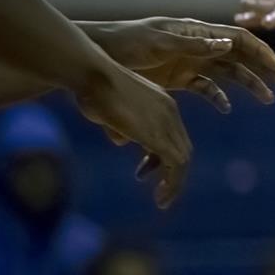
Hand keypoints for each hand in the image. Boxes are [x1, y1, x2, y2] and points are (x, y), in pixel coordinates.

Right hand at [72, 64, 192, 207]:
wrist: (93, 75)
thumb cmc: (91, 88)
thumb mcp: (108, 110)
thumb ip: (118, 126)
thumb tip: (122, 142)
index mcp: (161, 103)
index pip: (172, 135)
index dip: (160, 156)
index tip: (143, 170)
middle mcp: (170, 112)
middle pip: (181, 147)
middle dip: (168, 170)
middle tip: (156, 189)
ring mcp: (167, 123)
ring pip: (183, 159)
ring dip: (174, 182)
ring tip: (162, 200)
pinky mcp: (159, 135)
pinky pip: (176, 165)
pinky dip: (173, 184)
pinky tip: (161, 199)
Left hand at [87, 18, 274, 112]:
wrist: (95, 54)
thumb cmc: (124, 42)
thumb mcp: (158, 42)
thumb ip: (193, 44)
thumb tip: (228, 44)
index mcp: (196, 32)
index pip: (237, 39)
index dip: (260, 51)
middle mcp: (197, 45)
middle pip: (239, 56)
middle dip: (263, 68)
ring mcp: (189, 62)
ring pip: (228, 73)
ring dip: (248, 84)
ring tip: (268, 99)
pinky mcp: (177, 78)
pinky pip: (205, 88)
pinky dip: (218, 97)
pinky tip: (227, 108)